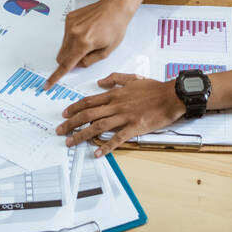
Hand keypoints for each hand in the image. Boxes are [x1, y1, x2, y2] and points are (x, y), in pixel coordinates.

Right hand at [44, 0, 135, 88]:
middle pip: (62, 56)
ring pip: (64, 45)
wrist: (115, 6)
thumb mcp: (107, 50)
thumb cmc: (115, 26)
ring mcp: (70, 24)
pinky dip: (73, 37)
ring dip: (72, 48)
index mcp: (84, 43)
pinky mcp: (69, 18)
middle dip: (69, 60)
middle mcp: (74, 33)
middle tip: (85, 55)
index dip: (56, 77)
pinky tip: (86, 31)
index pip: (66, 65)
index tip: (47, 84)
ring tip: (89, 39)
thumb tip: (78, 64)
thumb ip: (90, 61)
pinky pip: (66, 34)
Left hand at [56, 74, 185, 155]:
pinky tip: (97, 153)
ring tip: (70, 142)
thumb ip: (115, 79)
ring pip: (98, 126)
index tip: (65, 114)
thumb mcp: (133, 78)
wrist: (172, 96)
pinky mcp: (134, 128)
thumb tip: (100, 82)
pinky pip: (117, 138)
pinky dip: (106, 146)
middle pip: (89, 114)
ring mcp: (125, 117)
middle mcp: (116, 105)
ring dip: (82, 135)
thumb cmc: (154, 88)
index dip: (75, 108)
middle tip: (60, 130)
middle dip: (72, 123)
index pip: (90, 101)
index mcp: (115, 94)